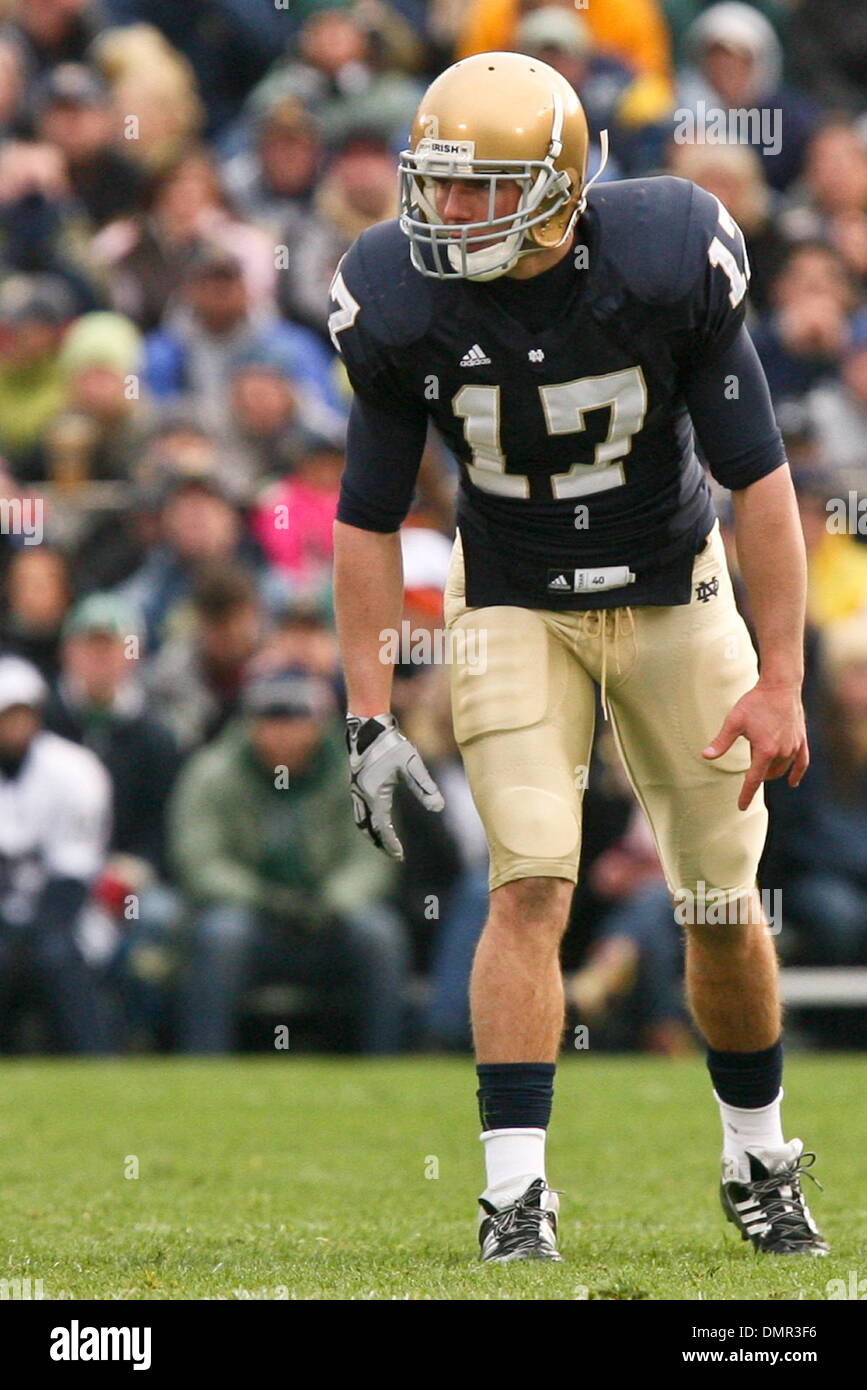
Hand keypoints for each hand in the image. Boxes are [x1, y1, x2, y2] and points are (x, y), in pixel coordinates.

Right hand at [346, 713, 443, 859]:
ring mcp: (356, 789)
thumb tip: (439, 807)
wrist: (369, 725)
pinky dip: (368, 820)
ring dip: (372, 833)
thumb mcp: (412, 764)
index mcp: (374, 794)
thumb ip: (424, 787)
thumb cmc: (391, 744)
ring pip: (360, 819)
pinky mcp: (356, 783)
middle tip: (394, 854)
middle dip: (380, 842)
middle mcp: (361, 795)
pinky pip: (359, 809)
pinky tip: (379, 819)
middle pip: (367, 827)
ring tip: (384, 842)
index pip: (382, 826)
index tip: (400, 856)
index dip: (391, 843)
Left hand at [702, 681, 808, 810]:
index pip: (754, 780)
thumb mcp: (734, 721)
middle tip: (749, 751)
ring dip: (770, 769)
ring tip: (761, 753)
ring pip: (781, 769)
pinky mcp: (801, 741)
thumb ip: (721, 742)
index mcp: (765, 751)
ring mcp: (794, 747)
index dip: (746, 795)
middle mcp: (782, 752)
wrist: (780, 686)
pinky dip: (797, 773)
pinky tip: (792, 783)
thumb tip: (706, 756)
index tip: (741, 807)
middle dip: (756, 771)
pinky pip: (802, 763)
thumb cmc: (755, 702)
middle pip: (767, 773)